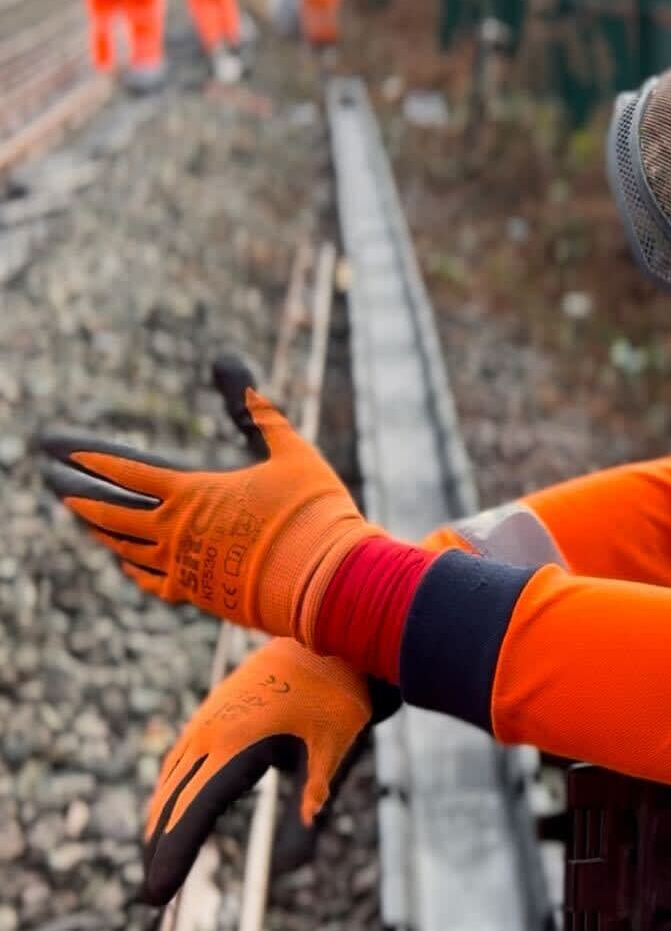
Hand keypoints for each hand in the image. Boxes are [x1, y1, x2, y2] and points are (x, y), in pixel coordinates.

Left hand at [39, 356, 380, 638]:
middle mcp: (177, 531)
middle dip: (79, 494)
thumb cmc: (311, 510)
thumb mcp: (289, 451)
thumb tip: (233, 367)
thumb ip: (258, 411)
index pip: (129, 472)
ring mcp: (183, 566)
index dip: (95, 458)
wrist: (325, 578)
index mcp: (194, 493)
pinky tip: (125, 562)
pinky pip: (150, 581)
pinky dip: (131, 569)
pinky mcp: (198, 593)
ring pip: (125, 547)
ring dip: (101, 530)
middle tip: (53, 482)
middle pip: (113, 512)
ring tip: (85, 518)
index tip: (66, 450)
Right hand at [141, 639, 398, 904]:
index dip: (173, 856)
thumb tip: (291, 869)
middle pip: (174, 802)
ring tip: (156, 858)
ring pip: (172, 779)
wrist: (330, 632)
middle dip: (161, 848)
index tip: (156, 894)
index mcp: (236, 745)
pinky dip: (169, 789)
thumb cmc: (338, 697)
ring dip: (161, 820)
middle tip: (153, 895)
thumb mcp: (332, 754)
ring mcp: (208, 718)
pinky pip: (180, 758)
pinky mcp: (214, 710)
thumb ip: (309, 807)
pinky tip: (171, 805)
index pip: (193, 814)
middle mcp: (211, 732)